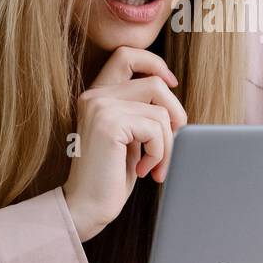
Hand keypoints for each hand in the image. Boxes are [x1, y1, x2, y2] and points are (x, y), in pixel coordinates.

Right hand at [61, 46, 187, 240]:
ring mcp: (100, 107)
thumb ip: (141, 113)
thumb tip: (176, 108)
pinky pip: (156, 129)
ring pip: (160, 110)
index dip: (155, 63)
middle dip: (175, 114)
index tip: (172, 85)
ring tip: (155, 166)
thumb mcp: (129, 138)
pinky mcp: (109, 124)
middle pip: (154, 83)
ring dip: (167, 143)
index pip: (126, 55)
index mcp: (97, 96)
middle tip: (173, 142)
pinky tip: (143, 170)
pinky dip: (160, 153)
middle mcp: (94, 96)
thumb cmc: (109, 178)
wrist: (85, 207)